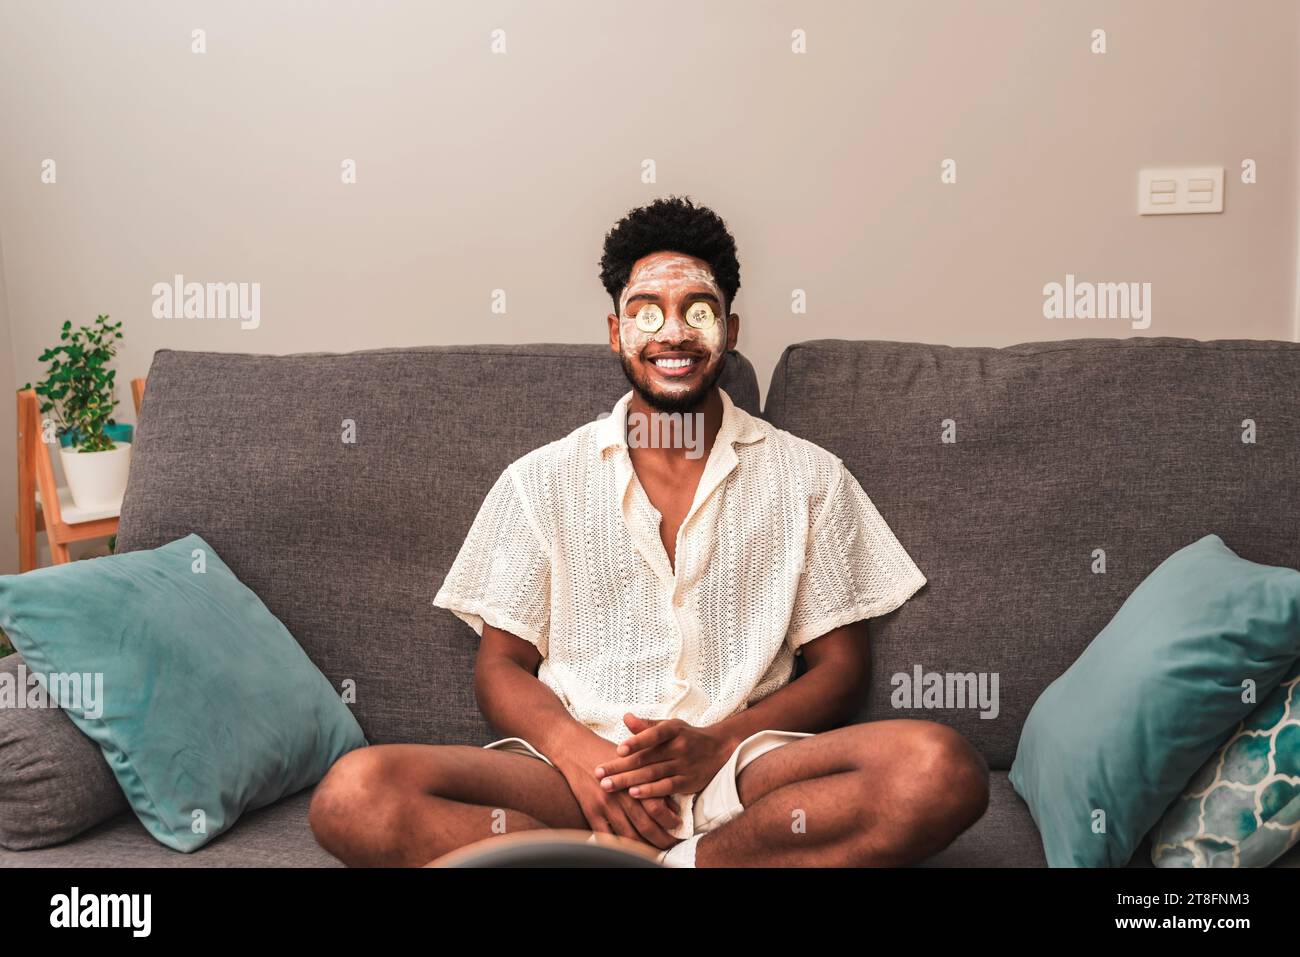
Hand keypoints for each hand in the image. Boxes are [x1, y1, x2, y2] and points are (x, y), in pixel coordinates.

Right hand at [550, 728, 683, 850]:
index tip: (677, 827)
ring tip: (654, 851)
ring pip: (629, 836)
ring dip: (644, 847)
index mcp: (635, 780)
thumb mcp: (634, 762)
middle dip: (661, 840)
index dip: (670, 821)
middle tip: (670, 844)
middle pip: (646, 826)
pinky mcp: (591, 812)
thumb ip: (653, 783)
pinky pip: (606, 837)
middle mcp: (622, 795)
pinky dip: (618, 847)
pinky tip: (627, 851)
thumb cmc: (607, 753)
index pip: (658, 808)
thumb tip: (672, 807)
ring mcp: (606, 805)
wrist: (576, 748)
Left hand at [594, 714, 732, 799]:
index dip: (637, 741)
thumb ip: (647, 725)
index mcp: (673, 730)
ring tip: (608, 785)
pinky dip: (650, 791)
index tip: (618, 749)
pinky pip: (667, 788)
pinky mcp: (688, 782)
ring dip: (629, 781)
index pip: (654, 734)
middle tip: (598, 773)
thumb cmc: (687, 736)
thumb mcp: (671, 726)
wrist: (720, 750)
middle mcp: (679, 747)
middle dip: (620, 766)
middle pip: (646, 758)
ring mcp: (684, 765)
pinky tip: (634, 794)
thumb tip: (626, 717)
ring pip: (653, 774)